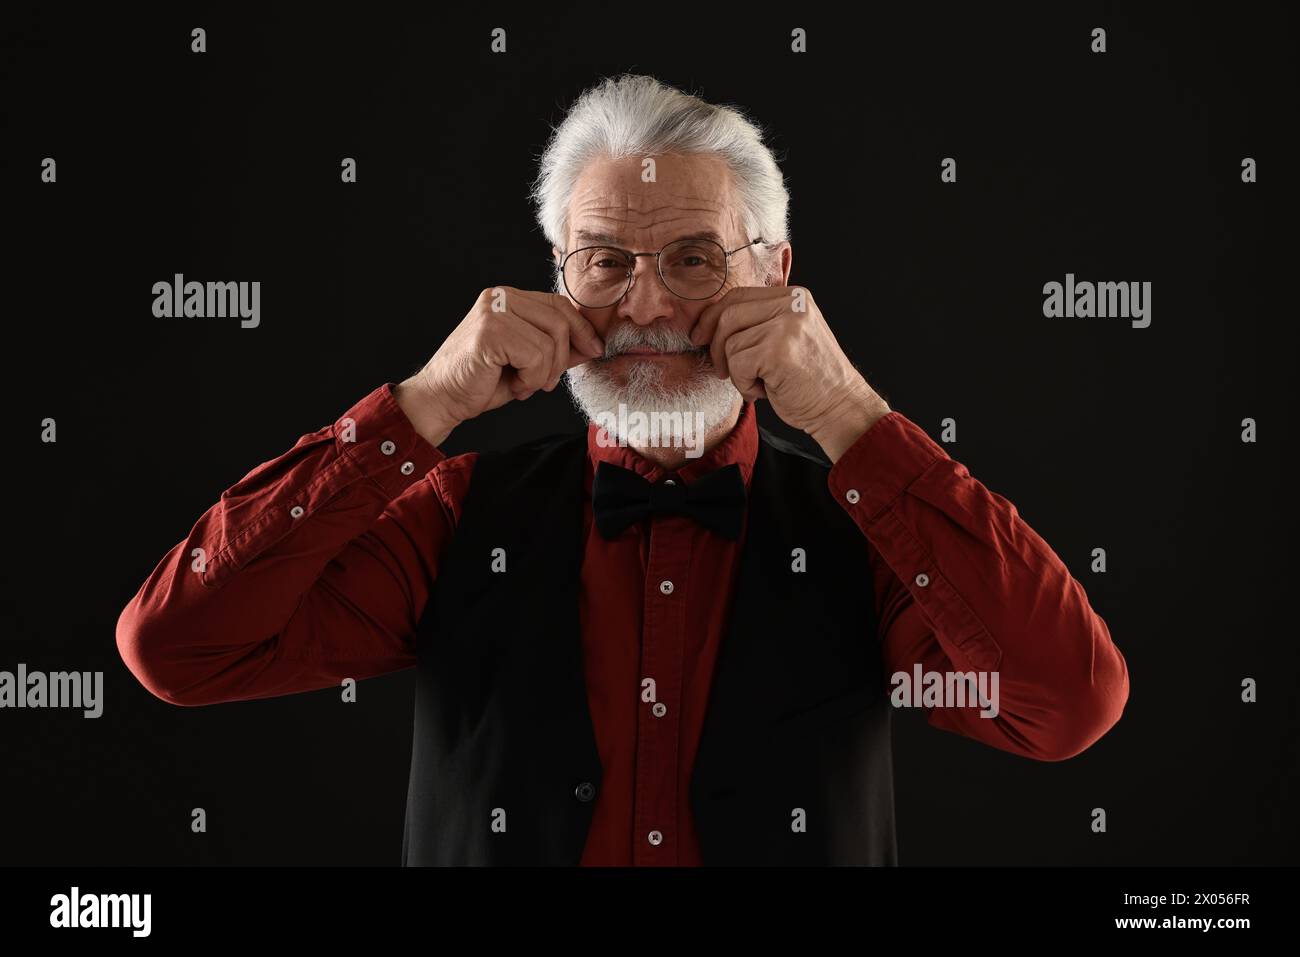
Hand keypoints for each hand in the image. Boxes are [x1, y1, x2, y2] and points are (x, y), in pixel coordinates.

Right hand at [395, 287, 603, 445]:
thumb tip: (592, 345)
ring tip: (523, 384)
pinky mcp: (490, 331)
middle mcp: (500, 296)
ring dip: (543, 373)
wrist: (442, 398)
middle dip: (563, 357)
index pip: (559, 304)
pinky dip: (531, 378)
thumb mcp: (528, 363)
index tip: (594, 350)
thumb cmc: (480, 382)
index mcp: (509, 298)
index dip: (582, 328)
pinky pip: (535, 355)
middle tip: (547, 382)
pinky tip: (513, 385)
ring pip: (550, 341)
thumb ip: (557, 349)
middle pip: (560, 320)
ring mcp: (494, 311)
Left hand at [689, 286, 890, 460]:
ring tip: (760, 382)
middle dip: (715, 346)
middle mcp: (792, 304)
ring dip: (736, 371)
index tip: (700, 336)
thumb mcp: (787, 338)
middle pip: (728, 314)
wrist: (839, 406)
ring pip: (730, 342)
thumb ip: (759, 322)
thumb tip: (709, 323)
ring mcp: (787, 324)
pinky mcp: (779, 349)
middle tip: (723, 370)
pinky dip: (744, 384)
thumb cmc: (809, 380)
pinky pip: (737, 363)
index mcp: (793, 296)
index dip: (712, 317)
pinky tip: (765, 390)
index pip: (738, 295)